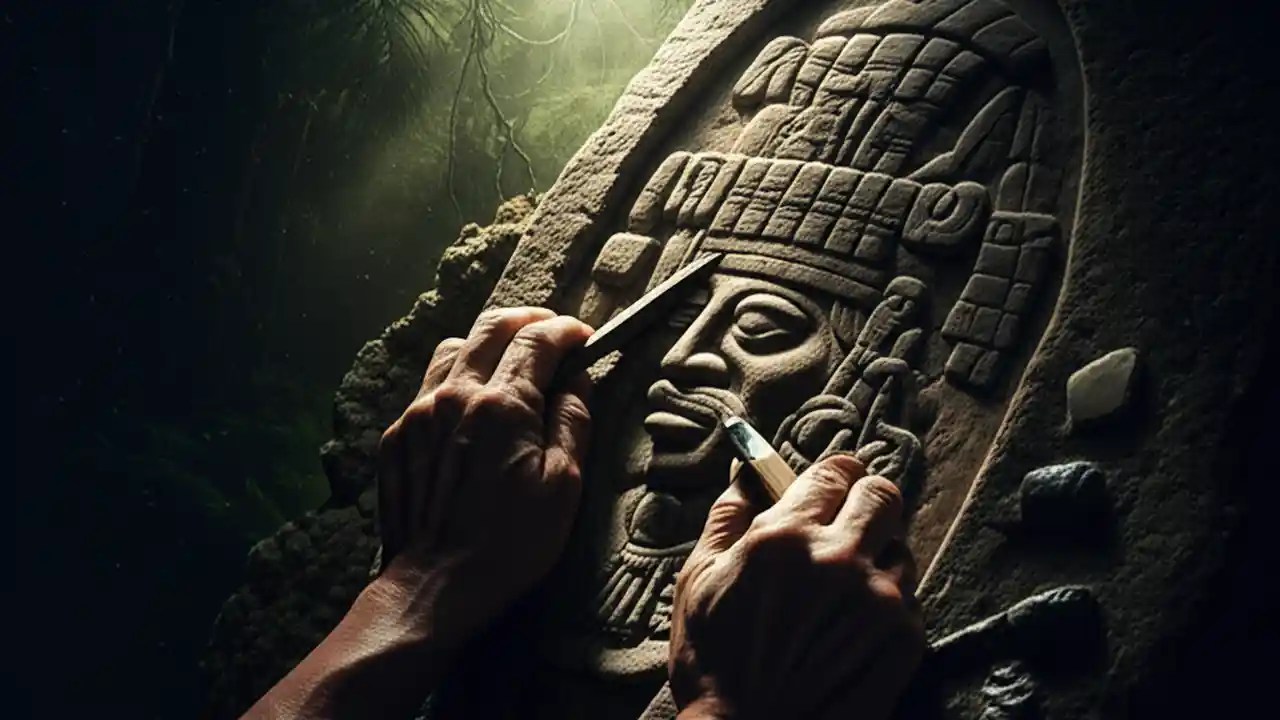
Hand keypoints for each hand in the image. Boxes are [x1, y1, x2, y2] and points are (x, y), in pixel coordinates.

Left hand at [375, 307, 593, 641]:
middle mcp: (455, 396)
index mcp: (502, 406)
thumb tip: (579, 381)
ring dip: (488, 345)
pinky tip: (473, 407)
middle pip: (492, 327)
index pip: (538, 339)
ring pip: (454, 348)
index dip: (566, 330)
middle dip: (528, 322)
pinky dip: (458, 381)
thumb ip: (572, 421)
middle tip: (552, 334)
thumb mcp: (564, 484)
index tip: (584, 337)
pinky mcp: (397, 436)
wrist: (437, 585)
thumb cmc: (510, 542)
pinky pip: (429, 387)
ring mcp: (419, 413)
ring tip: (511, 364)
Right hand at [669, 455, 923, 719]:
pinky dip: (886, 604)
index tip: (830, 487)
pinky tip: (851, 628)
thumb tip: (747, 471)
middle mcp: (840, 561)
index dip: (834, 475)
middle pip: (884, 496)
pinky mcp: (904, 641)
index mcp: (786, 538)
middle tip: (845, 525)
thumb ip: (728, 514)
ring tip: (843, 590)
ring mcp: (880, 602)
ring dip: (877, 557)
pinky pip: (910, 599)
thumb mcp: (699, 577)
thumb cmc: (713, 660)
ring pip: (901, 548)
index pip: (837, 472)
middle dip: (866, 501)